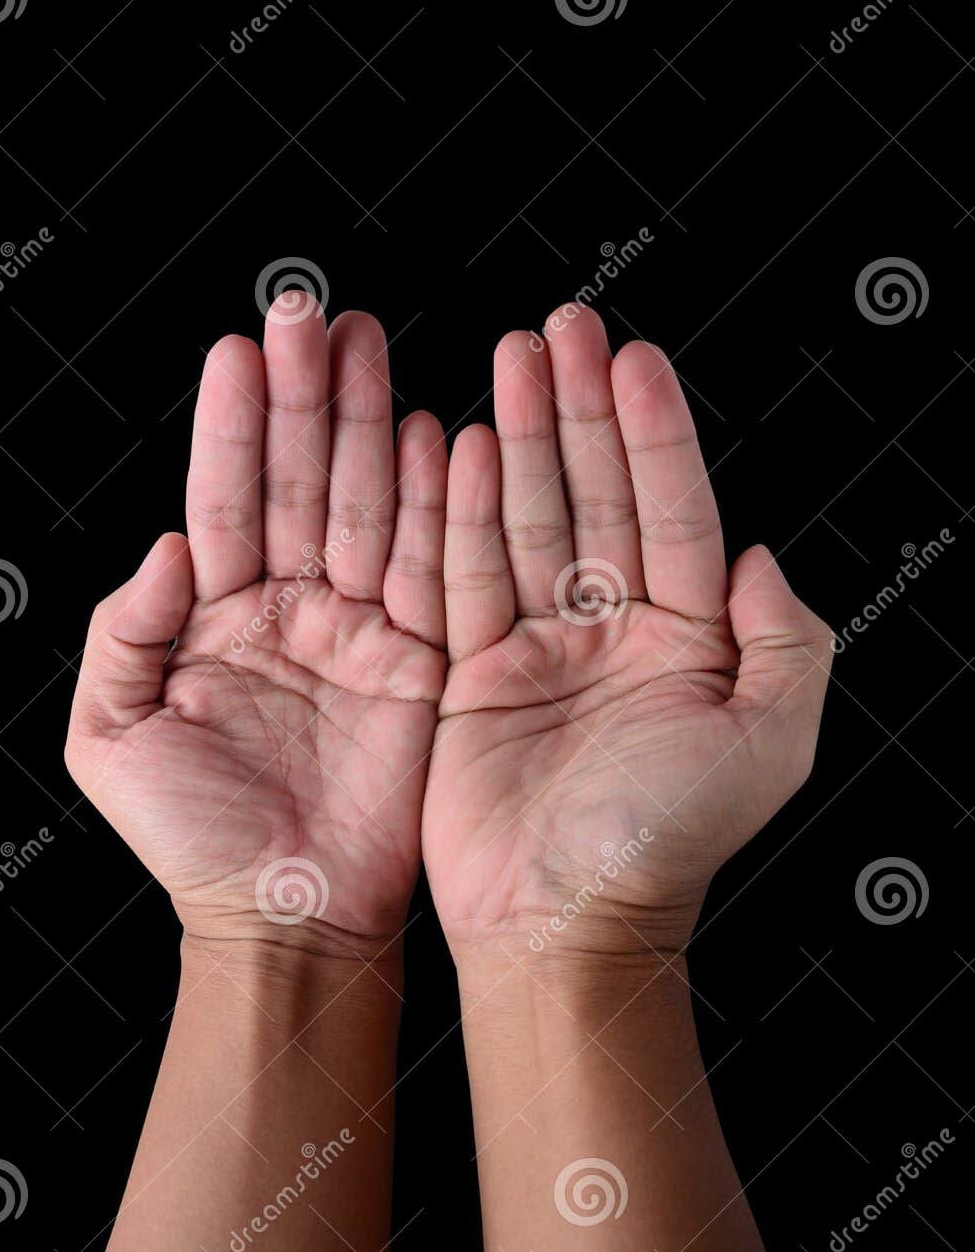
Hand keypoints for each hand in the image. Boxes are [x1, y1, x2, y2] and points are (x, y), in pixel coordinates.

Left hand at [66, 300, 445, 948]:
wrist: (286, 918)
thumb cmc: (191, 842)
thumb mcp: (112, 738)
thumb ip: (122, 634)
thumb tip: (164, 546)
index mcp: (214, 620)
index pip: (225, 501)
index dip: (232, 427)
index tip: (237, 350)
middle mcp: (290, 612)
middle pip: (300, 484)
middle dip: (305, 397)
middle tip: (311, 311)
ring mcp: (359, 633)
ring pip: (367, 508)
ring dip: (368, 423)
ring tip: (367, 342)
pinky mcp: (421, 664)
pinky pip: (431, 571)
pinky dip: (435, 505)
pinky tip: (434, 432)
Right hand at [423, 305, 831, 956]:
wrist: (560, 925)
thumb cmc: (665, 846)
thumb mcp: (768, 745)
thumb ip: (788, 644)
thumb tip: (766, 558)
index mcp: (688, 643)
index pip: (673, 513)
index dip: (655, 432)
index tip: (633, 357)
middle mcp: (615, 636)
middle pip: (597, 497)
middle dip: (581, 409)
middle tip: (561, 327)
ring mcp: (541, 652)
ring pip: (530, 520)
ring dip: (523, 437)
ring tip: (511, 358)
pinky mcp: (473, 677)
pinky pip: (465, 577)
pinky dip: (463, 511)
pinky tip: (463, 444)